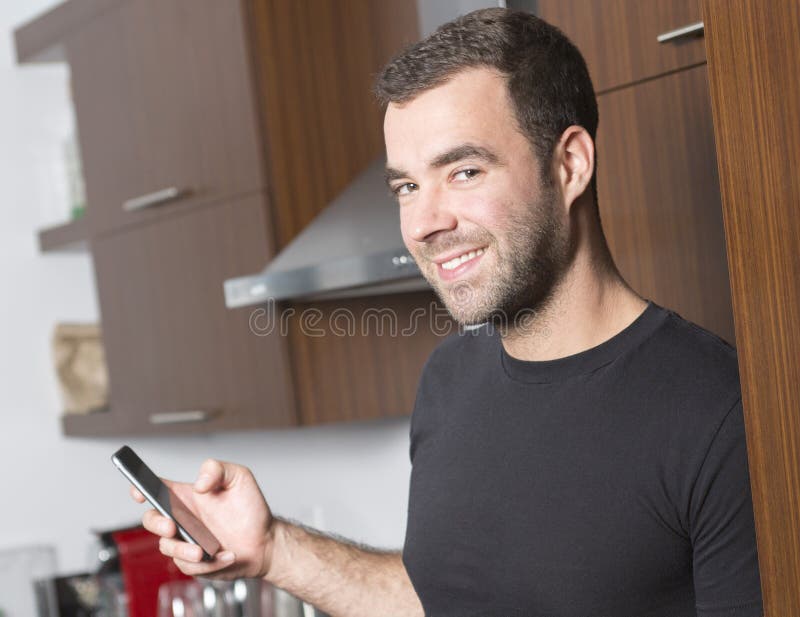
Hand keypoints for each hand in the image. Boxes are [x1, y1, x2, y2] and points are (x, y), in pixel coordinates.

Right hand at [131, 459, 274, 579]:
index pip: (156, 489)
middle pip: (152, 520)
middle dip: (156, 524)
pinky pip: (189, 566)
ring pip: (168, 547)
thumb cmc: (250, 508)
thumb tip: (199, 483)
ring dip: (184, 550)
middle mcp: (182, 518)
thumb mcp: (239, 478)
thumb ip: (218, 469)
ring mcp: (186, 541)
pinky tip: (226, 555)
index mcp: (186, 496)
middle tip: (172, 526)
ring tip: (204, 551)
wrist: (265, 541)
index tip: (139, 491)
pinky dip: (208, 563)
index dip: (141, 487)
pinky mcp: (193, 563)